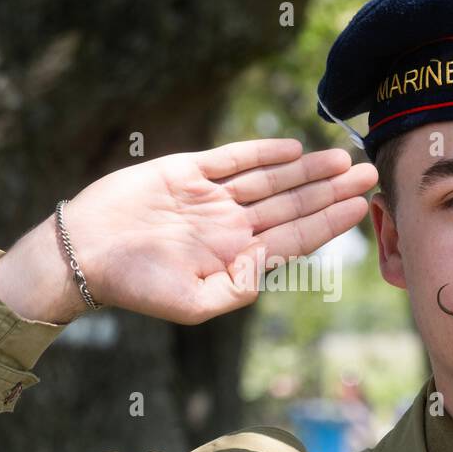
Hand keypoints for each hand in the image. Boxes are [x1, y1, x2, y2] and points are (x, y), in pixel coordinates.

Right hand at [60, 139, 375, 323]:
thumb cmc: (134, 286)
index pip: (294, 239)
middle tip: (369, 174)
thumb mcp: (191, 303)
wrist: (83, 253)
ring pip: (270, 181)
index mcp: (235, 258)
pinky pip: (232, 159)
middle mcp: (230, 226)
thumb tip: (272, 267)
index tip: (360, 207)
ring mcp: (211, 198)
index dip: (328, 223)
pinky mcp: (187, 172)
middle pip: (291, 206)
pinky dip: (262, 153)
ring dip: (307, 171)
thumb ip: (236, 289)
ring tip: (342, 159)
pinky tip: (293, 148)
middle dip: (331, 191)